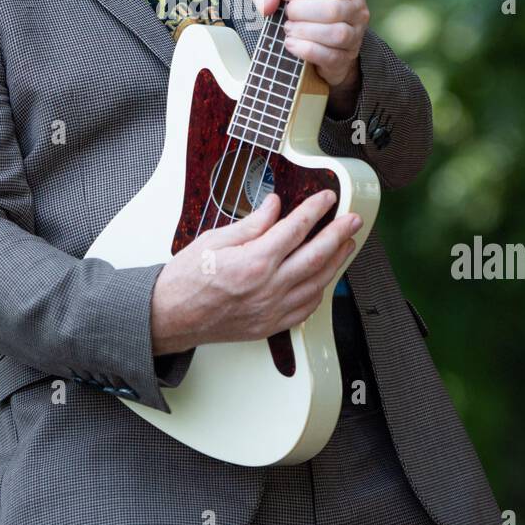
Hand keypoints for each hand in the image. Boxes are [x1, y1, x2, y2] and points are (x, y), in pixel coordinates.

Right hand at [151, 190, 362, 352]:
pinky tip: (323, 278)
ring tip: (346, 244)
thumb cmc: (186, 279)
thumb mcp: (214, 239)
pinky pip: (306, 307)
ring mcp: (272, 309)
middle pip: (316, 256)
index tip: (327, 199)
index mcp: (254, 261)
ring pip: (317, 282)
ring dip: (336, 261)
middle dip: (339, 234)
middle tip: (353, 220)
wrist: (171, 317)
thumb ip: (251, 224)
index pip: (295, 228)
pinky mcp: (271, 325)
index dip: (315, 209)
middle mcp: (268, 287)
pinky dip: (320, 289)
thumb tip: (274, 206)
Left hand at [252, 0, 369, 117]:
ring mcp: (356, 36)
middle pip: (333, 9)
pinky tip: (291, 44)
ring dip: (305, 31)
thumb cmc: (303, 12)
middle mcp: (358, 10)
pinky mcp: (346, 58)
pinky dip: (306, 49)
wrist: (318, 47)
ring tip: (289, 29)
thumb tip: (269, 0)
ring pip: (336, 34)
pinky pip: (330, 55)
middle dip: (302, 11)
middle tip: (288, 14)